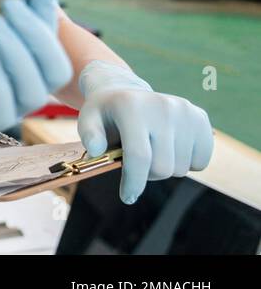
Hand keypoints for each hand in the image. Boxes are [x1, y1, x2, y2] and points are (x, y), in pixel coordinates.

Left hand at [0, 0, 72, 152]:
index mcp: (22, 66)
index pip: (51, 42)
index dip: (48, 16)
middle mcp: (19, 89)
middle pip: (55, 69)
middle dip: (38, 34)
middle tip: (10, 4)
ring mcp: (1, 110)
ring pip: (33, 91)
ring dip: (18, 54)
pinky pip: (1, 111)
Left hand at [77, 60, 213, 204]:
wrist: (126, 91)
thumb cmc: (106, 114)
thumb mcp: (88, 119)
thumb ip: (89, 135)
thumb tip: (96, 150)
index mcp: (132, 107)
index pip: (139, 156)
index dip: (134, 182)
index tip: (127, 197)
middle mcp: (163, 107)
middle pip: (162, 167)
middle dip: (146, 175)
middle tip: (135, 163)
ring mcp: (185, 111)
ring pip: (181, 168)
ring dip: (164, 169)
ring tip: (151, 152)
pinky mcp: (200, 118)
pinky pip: (200, 162)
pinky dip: (186, 163)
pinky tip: (170, 148)